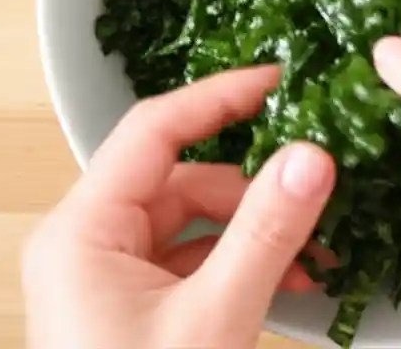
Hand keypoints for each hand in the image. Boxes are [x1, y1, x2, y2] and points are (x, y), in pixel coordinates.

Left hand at [22, 66, 334, 348]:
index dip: (222, 97)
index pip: (156, 129)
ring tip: (316, 254)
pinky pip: (189, 261)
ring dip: (254, 231)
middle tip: (318, 188)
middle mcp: (85, 241)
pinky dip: (238, 264)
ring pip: (192, 222)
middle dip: (254, 187)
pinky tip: (290, 281)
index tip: (281, 80)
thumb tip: (312, 157)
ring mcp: (105, 275)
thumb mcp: (211, 320)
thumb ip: (264, 234)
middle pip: (182, 178)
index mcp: (81, 230)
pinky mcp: (128, 305)